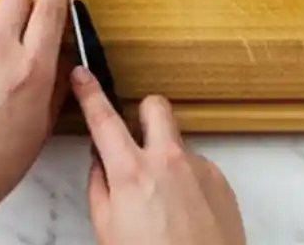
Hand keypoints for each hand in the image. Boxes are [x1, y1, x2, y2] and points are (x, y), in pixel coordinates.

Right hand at [73, 67, 245, 244]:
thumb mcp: (107, 228)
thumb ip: (100, 187)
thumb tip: (101, 163)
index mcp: (131, 172)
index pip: (104, 119)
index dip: (89, 92)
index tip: (83, 74)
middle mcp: (168, 160)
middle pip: (155, 106)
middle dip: (142, 113)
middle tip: (135, 137)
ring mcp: (199, 167)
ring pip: (177, 142)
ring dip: (166, 157)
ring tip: (162, 199)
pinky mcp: (220, 179)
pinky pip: (197, 166)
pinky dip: (186, 180)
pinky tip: (183, 210)